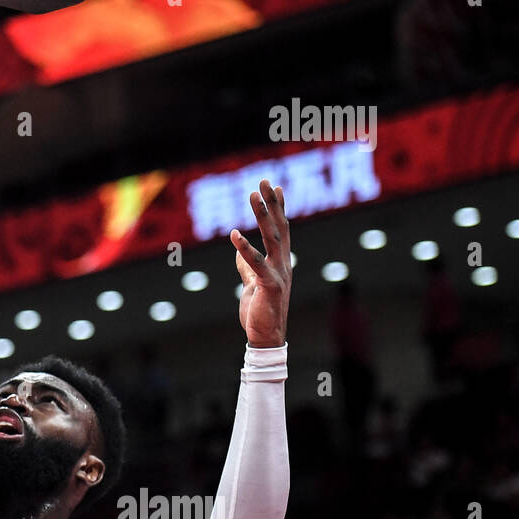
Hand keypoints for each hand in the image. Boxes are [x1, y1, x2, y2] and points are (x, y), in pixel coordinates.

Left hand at [231, 179, 291, 347]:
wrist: (265, 338)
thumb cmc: (260, 313)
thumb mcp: (252, 285)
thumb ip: (247, 268)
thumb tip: (237, 253)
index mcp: (280, 263)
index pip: (281, 230)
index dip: (278, 208)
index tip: (274, 187)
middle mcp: (283, 264)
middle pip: (279, 227)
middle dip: (271, 203)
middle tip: (263, 180)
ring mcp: (279, 274)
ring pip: (271, 239)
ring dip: (262, 215)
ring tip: (252, 195)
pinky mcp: (270, 287)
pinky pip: (256, 264)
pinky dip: (245, 249)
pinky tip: (234, 234)